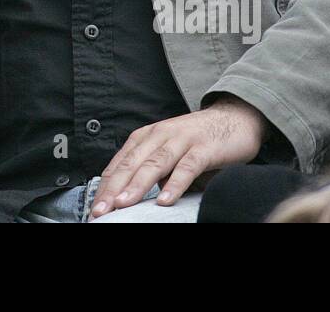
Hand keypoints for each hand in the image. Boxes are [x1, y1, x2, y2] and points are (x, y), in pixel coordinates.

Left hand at [89, 97, 265, 217]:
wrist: (235, 117)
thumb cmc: (198, 139)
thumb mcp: (168, 152)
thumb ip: (152, 171)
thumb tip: (133, 195)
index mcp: (146, 137)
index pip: (119, 165)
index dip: (104, 187)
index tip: (94, 208)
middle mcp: (159, 135)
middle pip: (130, 165)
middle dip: (112, 189)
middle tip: (99, 211)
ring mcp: (181, 140)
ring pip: (154, 164)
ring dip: (136, 186)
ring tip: (122, 205)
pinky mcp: (204, 148)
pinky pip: (187, 167)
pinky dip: (175, 184)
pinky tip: (165, 200)